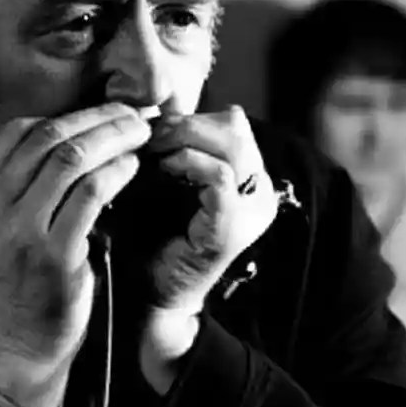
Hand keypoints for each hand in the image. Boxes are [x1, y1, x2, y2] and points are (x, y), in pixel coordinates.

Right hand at [0, 102, 149, 403]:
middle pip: (50, 137)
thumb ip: (22, 180)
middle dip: (99, 118)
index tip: (104, 111)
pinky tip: (134, 167)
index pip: (21, 130)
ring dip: (114, 139)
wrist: (16, 342)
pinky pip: (93, 194)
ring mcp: (20, 230)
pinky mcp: (54, 254)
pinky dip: (118, 172)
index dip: (70, 113)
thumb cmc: (18, 276)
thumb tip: (73, 129)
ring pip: (73, 158)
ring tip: (140, 134)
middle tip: (133, 114)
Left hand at [139, 106, 279, 386]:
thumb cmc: (149, 237)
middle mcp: (259, 193)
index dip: (187, 117)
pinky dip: (188, 164)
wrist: (147, 298)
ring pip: (232, 144)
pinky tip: (160, 171)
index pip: (230, 122)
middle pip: (235, 126)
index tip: (149, 127)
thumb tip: (152, 108)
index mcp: (248, 179)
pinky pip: (221, 177)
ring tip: (153, 152)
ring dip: (184, 140)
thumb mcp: (163, 181)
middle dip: (185, 124)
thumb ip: (170, 147)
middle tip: (148, 136)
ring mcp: (251, 211)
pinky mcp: (234, 228)